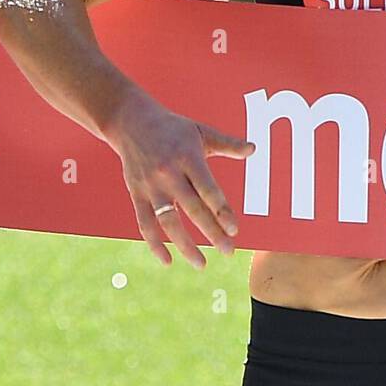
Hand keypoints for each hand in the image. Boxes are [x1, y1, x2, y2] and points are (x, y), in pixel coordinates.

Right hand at [106, 89, 254, 267]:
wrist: (131, 121)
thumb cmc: (173, 128)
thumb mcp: (201, 131)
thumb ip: (228, 143)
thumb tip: (254, 148)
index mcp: (188, 158)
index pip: (208, 190)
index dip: (222, 211)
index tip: (235, 230)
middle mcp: (169, 174)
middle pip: (192, 209)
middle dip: (211, 233)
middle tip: (228, 251)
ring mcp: (151, 186)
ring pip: (168, 222)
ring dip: (185, 245)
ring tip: (202, 264)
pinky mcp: (136, 194)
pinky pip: (145, 223)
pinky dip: (154, 244)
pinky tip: (168, 261)